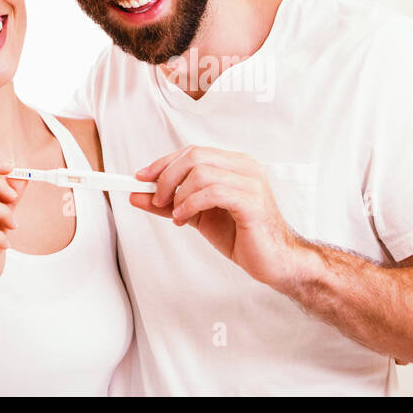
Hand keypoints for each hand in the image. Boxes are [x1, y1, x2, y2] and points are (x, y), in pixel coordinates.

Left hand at [131, 146, 301, 286]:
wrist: (274, 261)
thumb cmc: (242, 235)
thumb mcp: (198, 216)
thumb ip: (170, 204)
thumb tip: (137, 195)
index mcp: (234, 164)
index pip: (192, 152)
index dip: (163, 163)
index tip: (140, 178)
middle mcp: (244, 167)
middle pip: (194, 156)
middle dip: (166, 177)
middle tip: (156, 199)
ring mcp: (251, 182)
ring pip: (201, 173)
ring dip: (179, 195)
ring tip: (177, 216)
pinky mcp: (252, 201)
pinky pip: (213, 192)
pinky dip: (190, 204)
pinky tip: (184, 218)